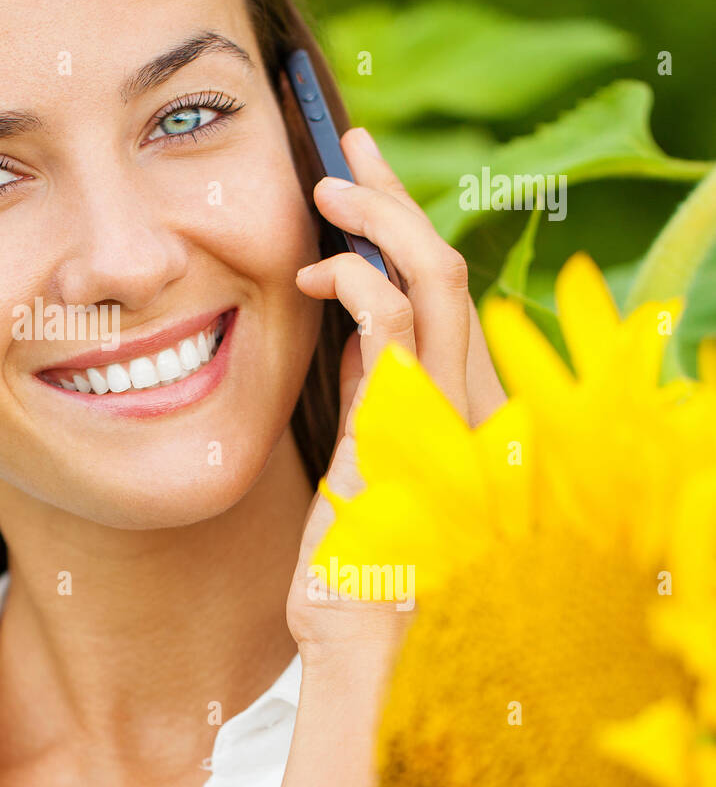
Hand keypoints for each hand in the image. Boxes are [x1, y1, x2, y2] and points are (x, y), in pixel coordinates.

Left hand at [285, 126, 507, 661]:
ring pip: (437, 277)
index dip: (400, 228)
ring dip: (379, 219)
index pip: (437, 289)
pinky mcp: (411, 426)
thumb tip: (357, 339)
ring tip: (325, 188)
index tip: (353, 188)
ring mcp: (446, 410)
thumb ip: (374, 399)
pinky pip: (399, 328)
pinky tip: (322, 274)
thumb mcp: (365, 465)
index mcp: (450, 400)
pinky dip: (363, 283)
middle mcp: (463, 396)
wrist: (361, 642)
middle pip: (445, 263)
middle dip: (395, 197)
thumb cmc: (354, 566)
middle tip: (347, 144)